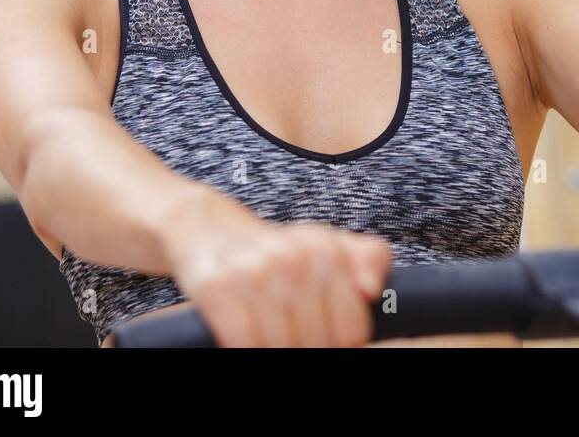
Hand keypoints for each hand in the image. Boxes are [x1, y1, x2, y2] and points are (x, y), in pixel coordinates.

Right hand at [165, 198, 391, 346]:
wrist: (208, 229)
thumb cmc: (277, 250)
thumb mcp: (330, 246)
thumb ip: (370, 259)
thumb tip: (370, 291)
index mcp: (328, 250)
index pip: (351, 329)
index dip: (340, 342)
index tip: (326, 337)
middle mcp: (295, 258)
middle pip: (318, 342)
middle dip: (308, 347)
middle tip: (296, 337)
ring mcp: (256, 272)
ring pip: (282, 346)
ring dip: (276, 348)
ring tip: (272, 336)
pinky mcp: (218, 288)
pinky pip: (244, 343)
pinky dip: (245, 347)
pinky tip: (246, 337)